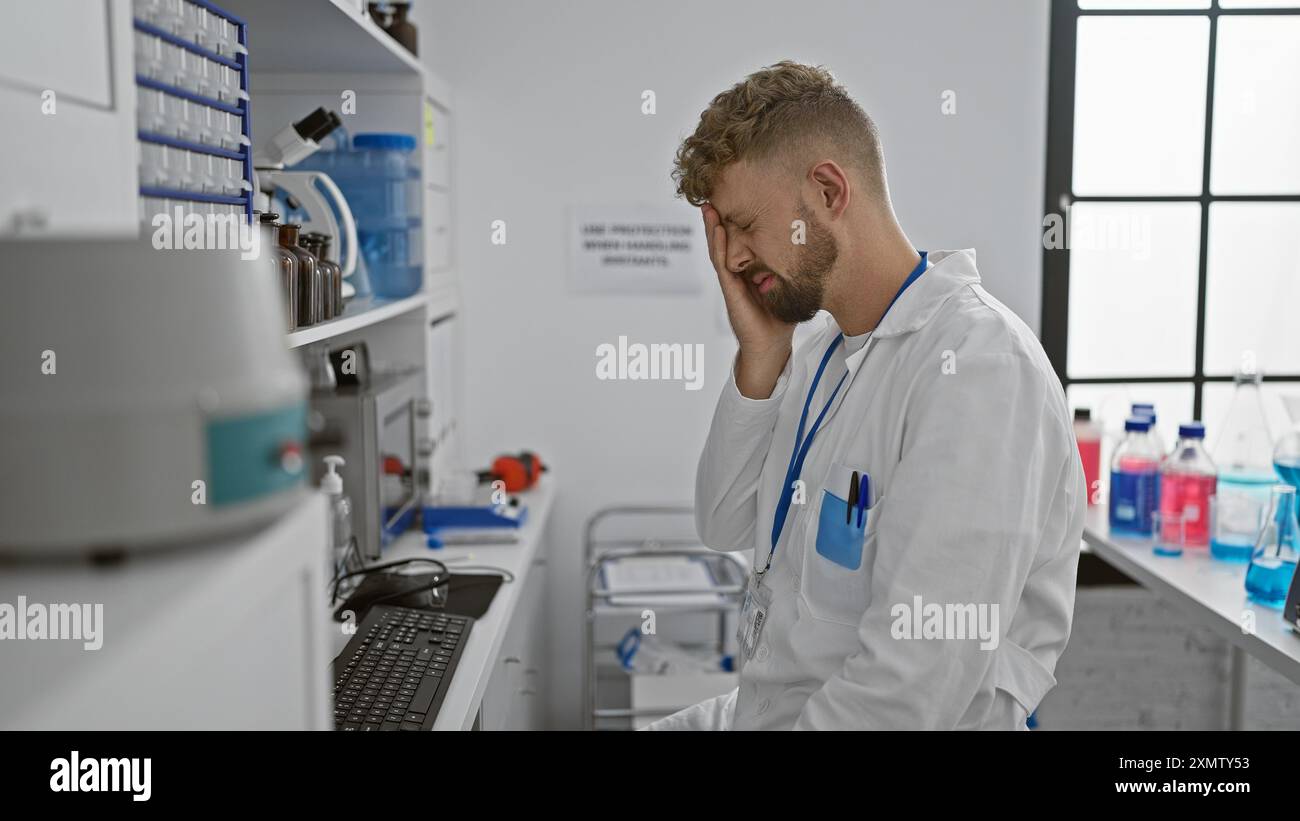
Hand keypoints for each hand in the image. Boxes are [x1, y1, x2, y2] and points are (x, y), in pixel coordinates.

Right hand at [702, 204, 793, 398]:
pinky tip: (717, 231)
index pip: (740, 243)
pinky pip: (722, 265)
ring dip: (712, 229)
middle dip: (718, 220)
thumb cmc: (779, 319)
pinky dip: (718, 247)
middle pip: (725, 242)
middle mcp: (736, 275)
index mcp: (748, 272)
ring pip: (719, 250)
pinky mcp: (730, 291)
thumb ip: (792, 271)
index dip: (735, 224)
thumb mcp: (788, 287)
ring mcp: (731, 282)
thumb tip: (812, 248)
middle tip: (713, 196)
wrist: (770, 346)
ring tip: (707, 208)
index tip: (735, 202)